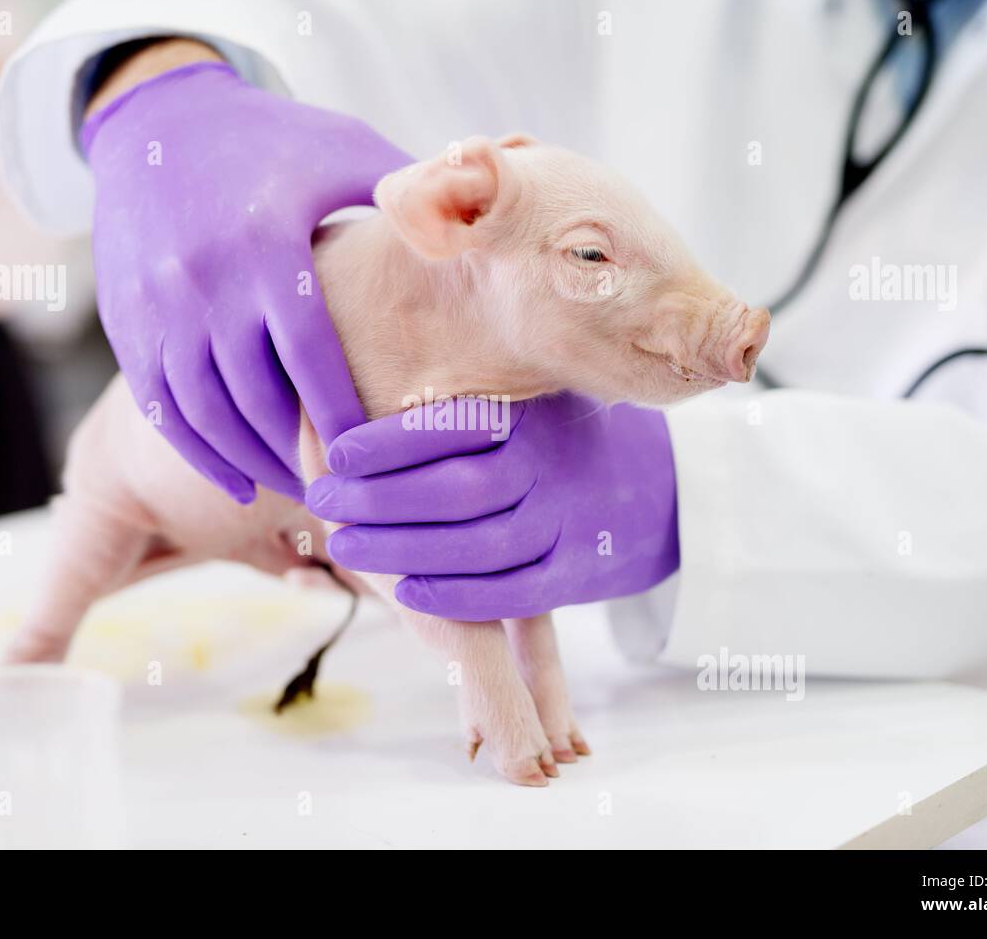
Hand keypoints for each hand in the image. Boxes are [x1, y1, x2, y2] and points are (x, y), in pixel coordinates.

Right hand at [82, 53, 411, 500]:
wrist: (157, 120)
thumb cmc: (274, 140)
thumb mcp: (345, 150)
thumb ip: (410, 200)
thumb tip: (487, 237)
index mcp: (263, 243)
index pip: (311, 352)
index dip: (343, 414)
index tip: (376, 457)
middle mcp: (203, 280)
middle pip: (255, 397)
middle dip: (301, 453)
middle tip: (345, 489)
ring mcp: (157, 306)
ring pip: (204, 413)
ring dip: (252, 464)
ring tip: (300, 489)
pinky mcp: (126, 323)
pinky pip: (159, 408)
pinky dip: (199, 455)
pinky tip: (238, 483)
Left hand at [306, 395, 679, 619]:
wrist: (663, 489)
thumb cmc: (565, 441)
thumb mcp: (529, 404)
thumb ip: (470, 404)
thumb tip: (376, 390)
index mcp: (534, 417)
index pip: (455, 428)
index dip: (390, 442)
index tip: (336, 450)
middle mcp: (554, 467)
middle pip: (459, 490)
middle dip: (379, 499)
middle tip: (322, 503)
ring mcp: (570, 523)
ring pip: (482, 545)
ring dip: (405, 549)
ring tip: (344, 544)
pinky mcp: (580, 573)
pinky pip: (519, 592)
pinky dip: (461, 595)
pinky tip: (406, 590)